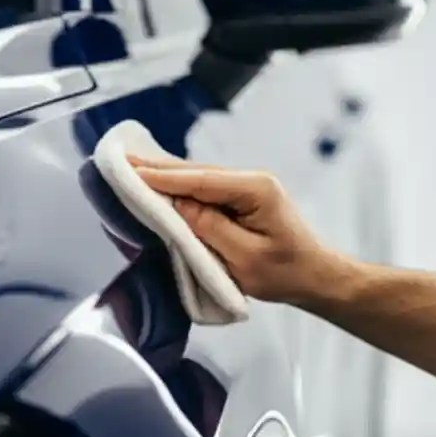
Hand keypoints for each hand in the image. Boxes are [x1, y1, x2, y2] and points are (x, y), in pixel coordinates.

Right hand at [130, 156, 350, 306]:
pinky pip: (204, 189)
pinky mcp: (239, 198)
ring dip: (165, 175)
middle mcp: (251, 180)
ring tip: (131, 167)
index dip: (163, 177)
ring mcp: (246, 187)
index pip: (200, 181)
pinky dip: (179, 187)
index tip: (131, 171)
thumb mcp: (244, 258)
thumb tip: (177, 206)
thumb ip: (210, 228)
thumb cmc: (285, 273)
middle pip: (196, 172)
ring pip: (197, 178)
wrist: (314, 276)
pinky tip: (158, 182)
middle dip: (157, 168)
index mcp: (256, 190)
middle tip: (121, 160)